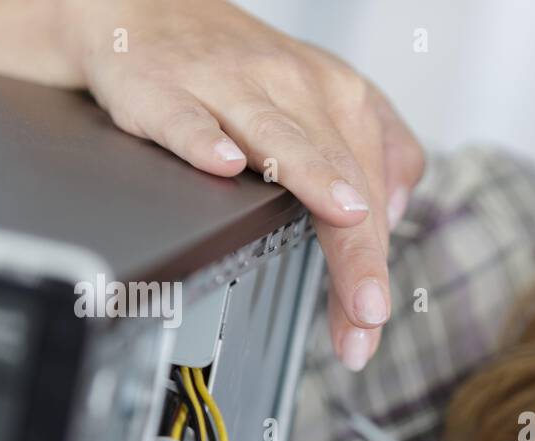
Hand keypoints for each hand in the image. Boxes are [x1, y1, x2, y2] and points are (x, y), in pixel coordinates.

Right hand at [60, 0, 424, 369]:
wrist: (142, 9)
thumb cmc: (238, 70)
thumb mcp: (325, 99)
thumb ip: (374, 152)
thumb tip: (392, 215)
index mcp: (340, 98)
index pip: (373, 190)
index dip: (377, 260)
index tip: (373, 316)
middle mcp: (294, 87)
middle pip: (341, 175)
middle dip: (357, 252)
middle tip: (365, 314)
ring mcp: (229, 84)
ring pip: (281, 137)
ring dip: (315, 180)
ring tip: (345, 219)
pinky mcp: (163, 84)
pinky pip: (186, 116)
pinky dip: (203, 140)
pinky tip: (224, 165)